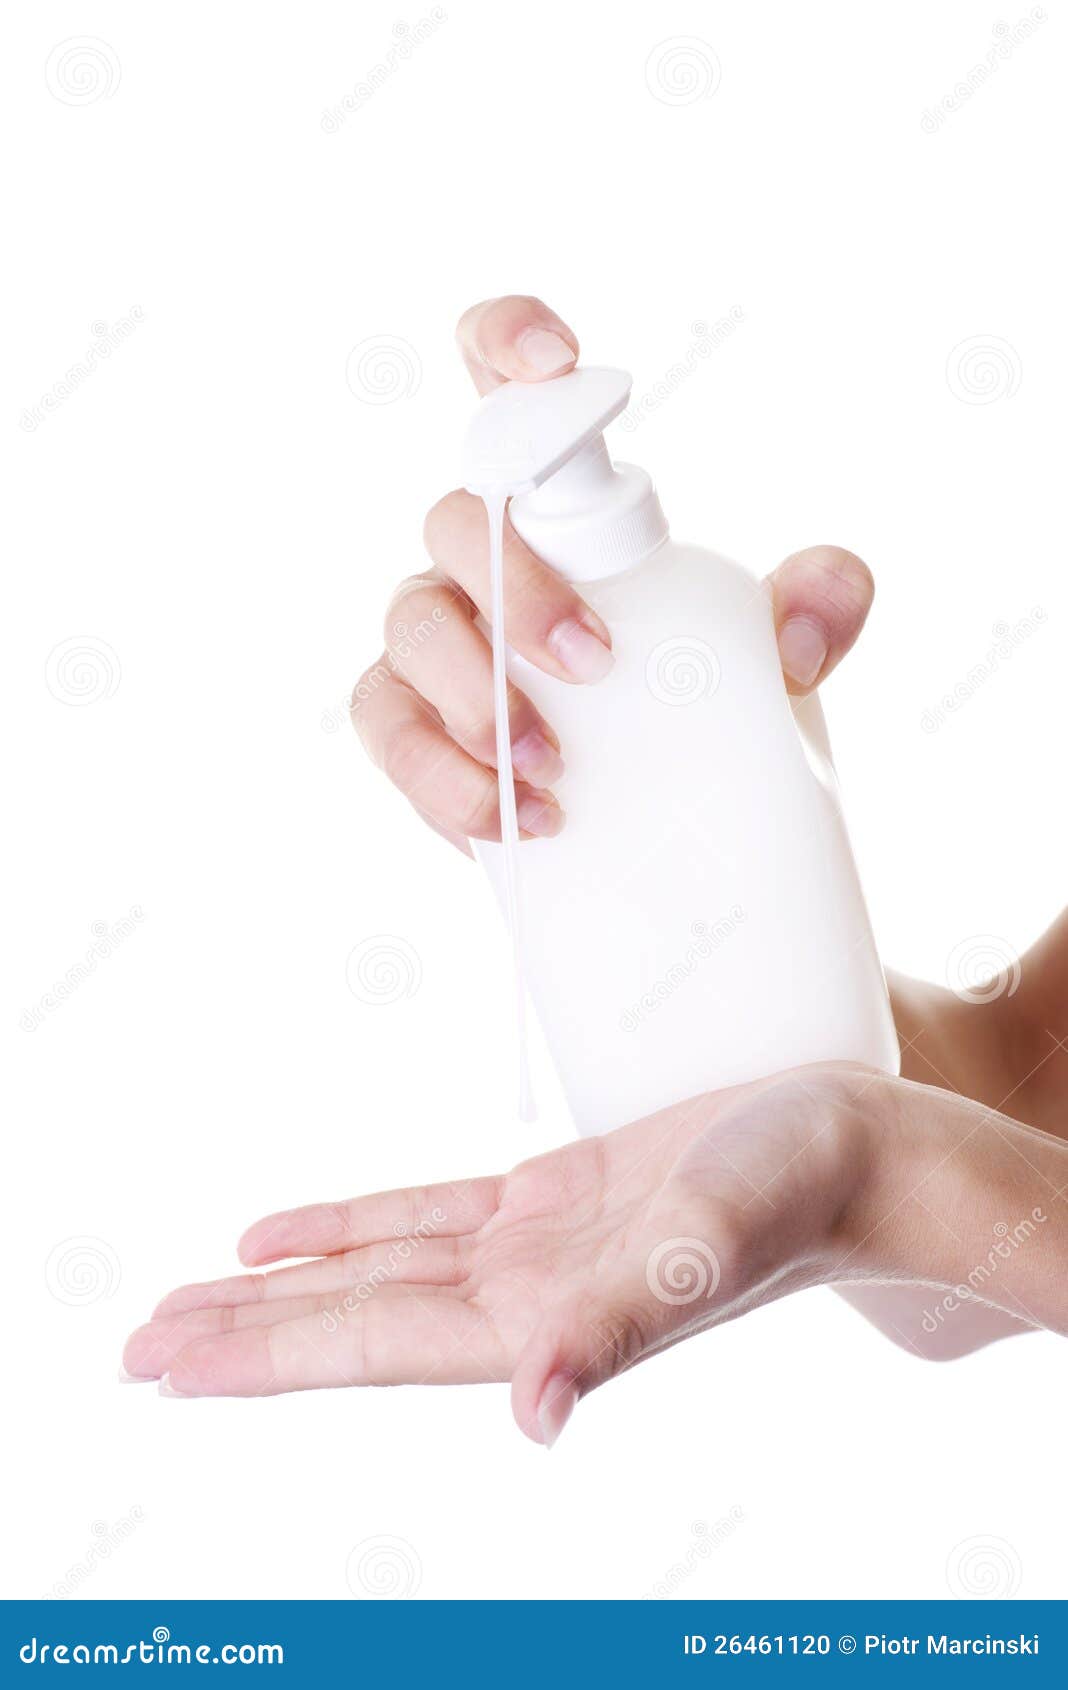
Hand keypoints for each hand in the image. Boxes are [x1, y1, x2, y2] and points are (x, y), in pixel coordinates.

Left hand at [122, 1063, 1067, 1437]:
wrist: (862, 1156)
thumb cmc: (805, 1189)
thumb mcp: (714, 1237)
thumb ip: (622, 1330)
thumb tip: (535, 1413)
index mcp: (540, 1315)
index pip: (369, 1342)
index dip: (265, 1354)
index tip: (165, 1367)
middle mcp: (520, 1295)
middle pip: (351, 1319)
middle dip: (243, 1336)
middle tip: (133, 1349)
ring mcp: (531, 1248)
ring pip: (377, 1271)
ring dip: (284, 1289)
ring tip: (193, 1299)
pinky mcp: (553, 1197)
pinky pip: (426, 1214)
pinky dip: (353, 1226)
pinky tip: (294, 1234)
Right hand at [351, 294, 874, 852]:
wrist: (657, 811)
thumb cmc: (701, 698)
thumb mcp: (778, 651)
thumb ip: (821, 605)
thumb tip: (802, 629)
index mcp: (557, 506)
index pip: (507, 390)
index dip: (509, 342)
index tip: (556, 363)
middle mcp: (479, 555)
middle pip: (455, 518)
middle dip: (516, 585)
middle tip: (594, 663)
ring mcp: (433, 636)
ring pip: (409, 625)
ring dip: (474, 694)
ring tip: (550, 768)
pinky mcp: (406, 722)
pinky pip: (388, 729)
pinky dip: (442, 777)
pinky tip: (510, 816)